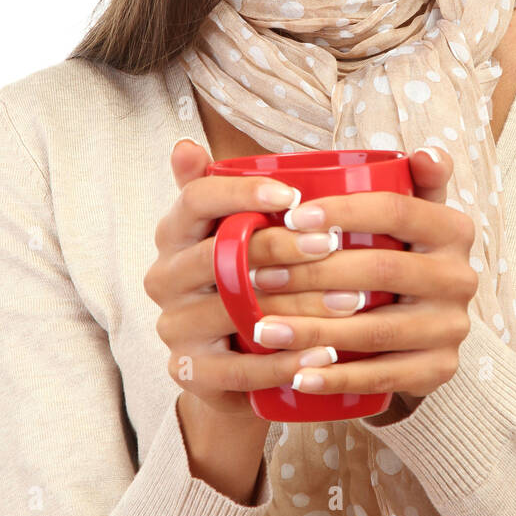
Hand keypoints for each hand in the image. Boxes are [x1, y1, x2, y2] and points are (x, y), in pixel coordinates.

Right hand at [146, 141, 365, 420]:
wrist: (230, 364)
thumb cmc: (246, 278)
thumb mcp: (237, 230)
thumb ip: (228, 190)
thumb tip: (186, 143)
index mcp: (174, 233)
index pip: (195, 199)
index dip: (242, 194)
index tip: (295, 195)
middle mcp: (164, 277)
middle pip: (219, 255)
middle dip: (282, 248)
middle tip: (333, 244)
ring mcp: (174, 327)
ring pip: (234, 312)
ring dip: (298, 307)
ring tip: (351, 301)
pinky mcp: (189, 373)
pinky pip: (239, 371)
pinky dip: (286, 363)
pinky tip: (328, 354)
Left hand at [242, 147, 478, 401]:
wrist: (428, 327)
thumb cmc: (400, 254)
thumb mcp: (413, 214)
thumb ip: (414, 179)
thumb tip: (427, 153)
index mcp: (454, 229)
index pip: (396, 210)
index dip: (343, 212)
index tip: (290, 218)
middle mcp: (461, 278)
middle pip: (381, 271)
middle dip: (312, 273)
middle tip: (258, 275)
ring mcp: (451, 328)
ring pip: (375, 330)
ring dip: (313, 331)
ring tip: (262, 328)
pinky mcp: (439, 370)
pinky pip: (383, 378)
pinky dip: (337, 378)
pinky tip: (298, 375)